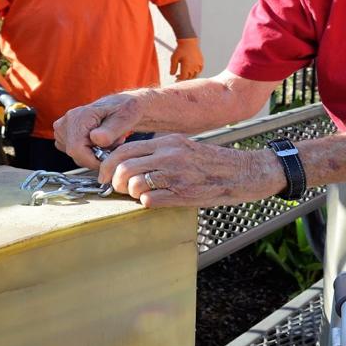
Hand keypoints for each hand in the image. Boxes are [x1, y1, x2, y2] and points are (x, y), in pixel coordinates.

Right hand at [52, 92, 144, 162]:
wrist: (122, 106)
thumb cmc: (126, 110)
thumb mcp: (125, 118)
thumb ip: (111, 130)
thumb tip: (95, 139)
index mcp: (78, 117)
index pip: (76, 150)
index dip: (94, 160)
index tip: (111, 157)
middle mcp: (65, 123)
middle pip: (76, 156)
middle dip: (98, 156)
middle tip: (114, 143)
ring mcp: (62, 130)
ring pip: (77, 157)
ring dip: (95, 155)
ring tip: (109, 142)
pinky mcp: (64, 137)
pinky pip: (77, 154)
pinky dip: (90, 153)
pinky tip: (100, 143)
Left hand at [94, 134, 283, 208]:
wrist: (242, 172)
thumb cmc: (211, 163)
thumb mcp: (184, 147)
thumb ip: (158, 152)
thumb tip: (129, 163)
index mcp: (168, 142)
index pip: (125, 150)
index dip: (107, 165)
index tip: (103, 175)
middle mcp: (170, 155)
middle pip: (124, 167)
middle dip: (113, 182)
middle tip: (114, 188)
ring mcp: (176, 175)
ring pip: (134, 184)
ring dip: (130, 193)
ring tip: (136, 194)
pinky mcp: (184, 194)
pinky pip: (150, 200)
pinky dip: (146, 203)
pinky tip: (154, 200)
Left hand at [169, 38, 203, 80]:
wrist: (189, 42)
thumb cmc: (180, 50)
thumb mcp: (174, 58)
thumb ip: (173, 67)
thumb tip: (172, 74)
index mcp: (187, 67)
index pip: (183, 78)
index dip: (179, 79)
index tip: (176, 79)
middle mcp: (194, 68)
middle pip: (189, 77)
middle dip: (184, 78)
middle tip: (179, 76)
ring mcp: (198, 65)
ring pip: (195, 75)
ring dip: (190, 76)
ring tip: (185, 73)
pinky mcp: (201, 63)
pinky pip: (199, 71)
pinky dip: (196, 72)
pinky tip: (192, 70)